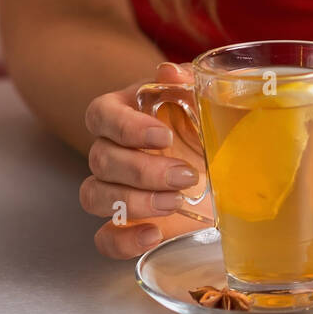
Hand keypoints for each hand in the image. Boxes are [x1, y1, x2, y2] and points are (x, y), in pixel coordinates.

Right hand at [81, 60, 211, 259]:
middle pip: (100, 160)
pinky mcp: (125, 225)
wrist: (218, 161)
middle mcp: (111, 150)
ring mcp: (114, 189)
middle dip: (143, 171)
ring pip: (94, 197)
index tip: (163, 135)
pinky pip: (104, 239)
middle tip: (185, 175)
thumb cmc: (203, 121)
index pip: (101, 115)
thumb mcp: (203, 97)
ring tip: (175, 202)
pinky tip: (152, 234)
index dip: (126, 127)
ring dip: (134, 202)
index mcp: (122, 112)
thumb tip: (169, 71)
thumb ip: (187, 81)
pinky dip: (123, 241)